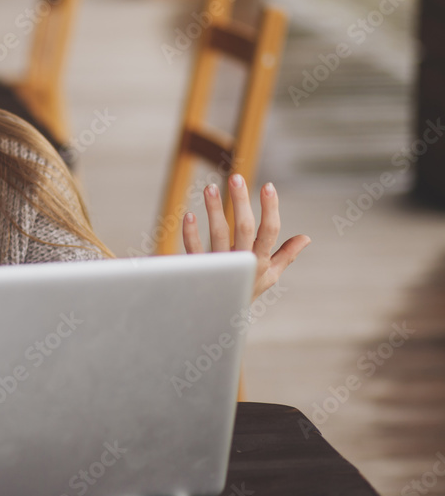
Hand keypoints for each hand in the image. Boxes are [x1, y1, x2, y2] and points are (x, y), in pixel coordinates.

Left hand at [182, 173, 309, 300]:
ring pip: (218, 234)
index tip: (268, 185)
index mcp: (261, 261)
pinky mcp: (198, 268)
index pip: (270, 231)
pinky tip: (189, 214)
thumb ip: (285, 256)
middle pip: (244, 228)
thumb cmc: (245, 290)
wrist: (218, 318)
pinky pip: (194, 249)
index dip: (270, 208)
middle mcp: (242, 262)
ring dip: (214, 210)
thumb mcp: (269, 276)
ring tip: (210, 187)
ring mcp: (219, 265)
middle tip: (236, 177)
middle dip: (241, 202)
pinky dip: (191, 233)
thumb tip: (306, 238)